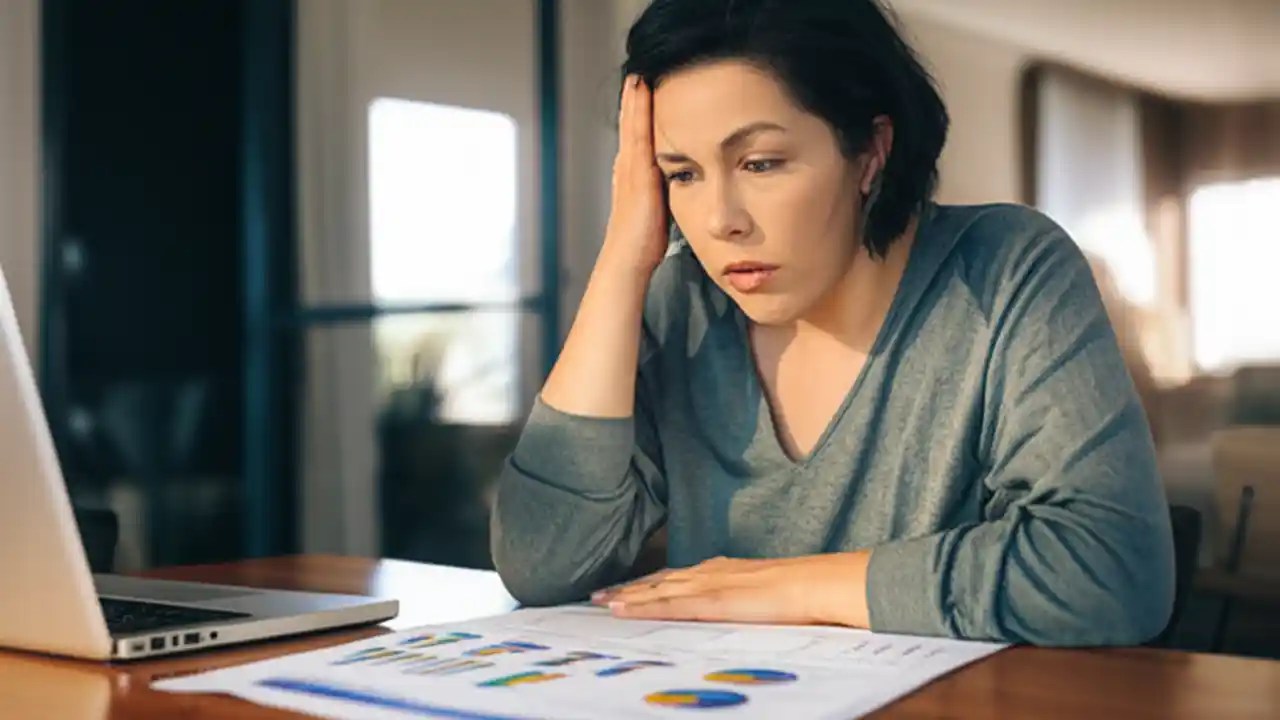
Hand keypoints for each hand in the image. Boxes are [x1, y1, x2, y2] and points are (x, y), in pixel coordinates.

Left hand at [590, 552, 872, 627]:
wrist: (816, 584)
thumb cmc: (802, 589)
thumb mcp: (767, 590)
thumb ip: (749, 595)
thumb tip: (746, 604)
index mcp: (724, 569)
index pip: (679, 576)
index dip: (651, 582)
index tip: (629, 588)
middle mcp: (710, 572)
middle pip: (660, 580)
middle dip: (630, 587)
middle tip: (600, 594)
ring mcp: (708, 585)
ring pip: (656, 590)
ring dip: (626, 596)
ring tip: (599, 601)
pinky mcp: (710, 601)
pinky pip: (667, 605)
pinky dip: (640, 606)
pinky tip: (620, 610)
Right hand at [599, 75, 668, 278]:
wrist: (629, 258)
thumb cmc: (645, 244)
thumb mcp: (658, 214)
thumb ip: (664, 197)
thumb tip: (684, 188)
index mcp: (633, 179)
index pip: (636, 141)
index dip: (637, 119)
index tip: (641, 98)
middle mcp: (627, 170)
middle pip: (631, 128)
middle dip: (633, 103)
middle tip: (636, 76)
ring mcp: (629, 169)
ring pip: (632, 126)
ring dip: (634, 101)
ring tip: (637, 77)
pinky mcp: (636, 172)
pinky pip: (638, 133)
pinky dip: (638, 112)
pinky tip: (642, 95)